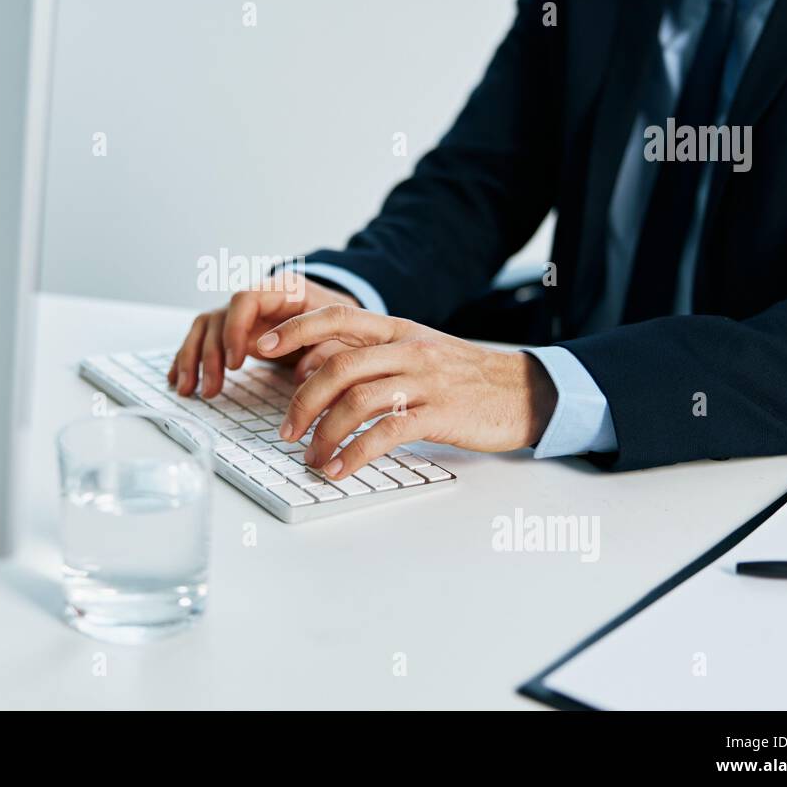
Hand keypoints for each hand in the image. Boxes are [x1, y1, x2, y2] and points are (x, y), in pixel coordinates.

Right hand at [168, 273, 359, 397]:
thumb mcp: (341, 334)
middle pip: (219, 315)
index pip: (247, 299)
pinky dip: (187, 359)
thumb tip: (303, 374)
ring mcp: (241, 314)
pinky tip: (177, 381)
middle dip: (211, 353)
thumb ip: (325, 351)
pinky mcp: (233, 330)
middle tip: (213, 387)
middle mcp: (256, 298)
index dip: (236, 329)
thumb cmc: (339, 323)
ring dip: (193, 359)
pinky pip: (202, 339)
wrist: (338, 316)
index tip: (237, 362)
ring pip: (205, 328)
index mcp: (284, 290)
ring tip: (189, 390)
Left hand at [256, 303, 557, 478]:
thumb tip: (319, 372)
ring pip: (356, 401)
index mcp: (397, 330)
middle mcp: (407, 349)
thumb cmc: (464, 376)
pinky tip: (341, 469)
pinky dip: (355, 454)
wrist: (524, 391)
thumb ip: (374, 356)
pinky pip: (385, 433)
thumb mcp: (418, 351)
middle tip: (286, 430)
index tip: (262, 347)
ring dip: (324, 434)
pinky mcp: (439, 414)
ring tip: (311, 459)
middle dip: (302, 400)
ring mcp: (424, 380)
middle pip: (338, 366)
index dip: (295, 330)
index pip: (336, 317)